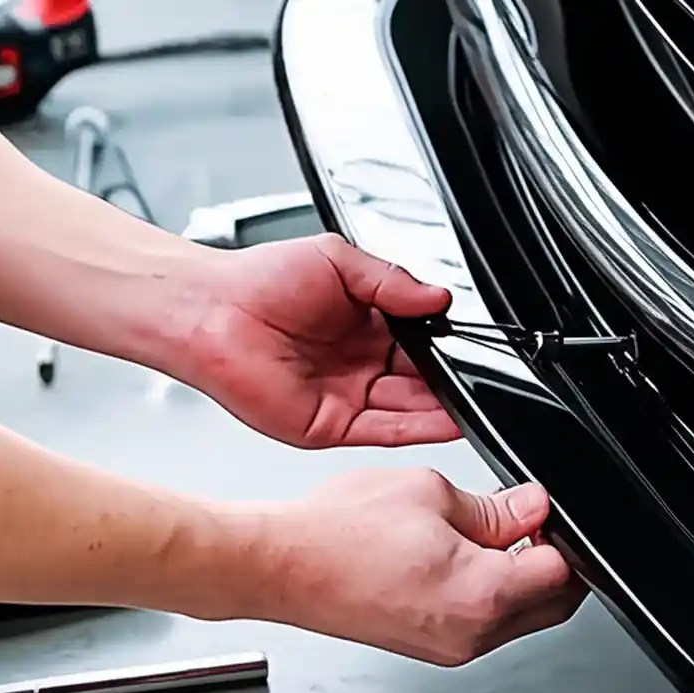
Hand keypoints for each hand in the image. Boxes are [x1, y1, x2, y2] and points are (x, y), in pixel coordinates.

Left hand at [181, 234, 460, 448]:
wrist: (209, 311)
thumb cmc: (256, 280)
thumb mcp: (339, 261)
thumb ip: (393, 282)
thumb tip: (438, 298)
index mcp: (362, 325)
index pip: (418, 343)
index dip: (445, 346)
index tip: (473, 344)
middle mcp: (356, 365)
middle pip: (419, 380)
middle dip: (451, 380)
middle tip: (484, 376)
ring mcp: (345, 397)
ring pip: (408, 409)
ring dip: (444, 408)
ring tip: (479, 402)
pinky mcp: (330, 425)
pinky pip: (384, 430)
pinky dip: (419, 428)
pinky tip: (449, 420)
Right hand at [244, 470, 587, 665]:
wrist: (282, 564)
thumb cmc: (340, 533)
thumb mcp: (433, 494)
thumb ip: (497, 506)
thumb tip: (534, 504)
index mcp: (483, 595)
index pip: (563, 573)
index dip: (561, 533)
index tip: (545, 509)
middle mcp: (471, 634)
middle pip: (550, 604)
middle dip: (553, 561)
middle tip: (531, 520)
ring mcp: (450, 647)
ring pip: (518, 617)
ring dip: (521, 577)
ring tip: (489, 532)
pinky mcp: (429, 645)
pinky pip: (482, 622)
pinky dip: (488, 590)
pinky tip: (462, 554)